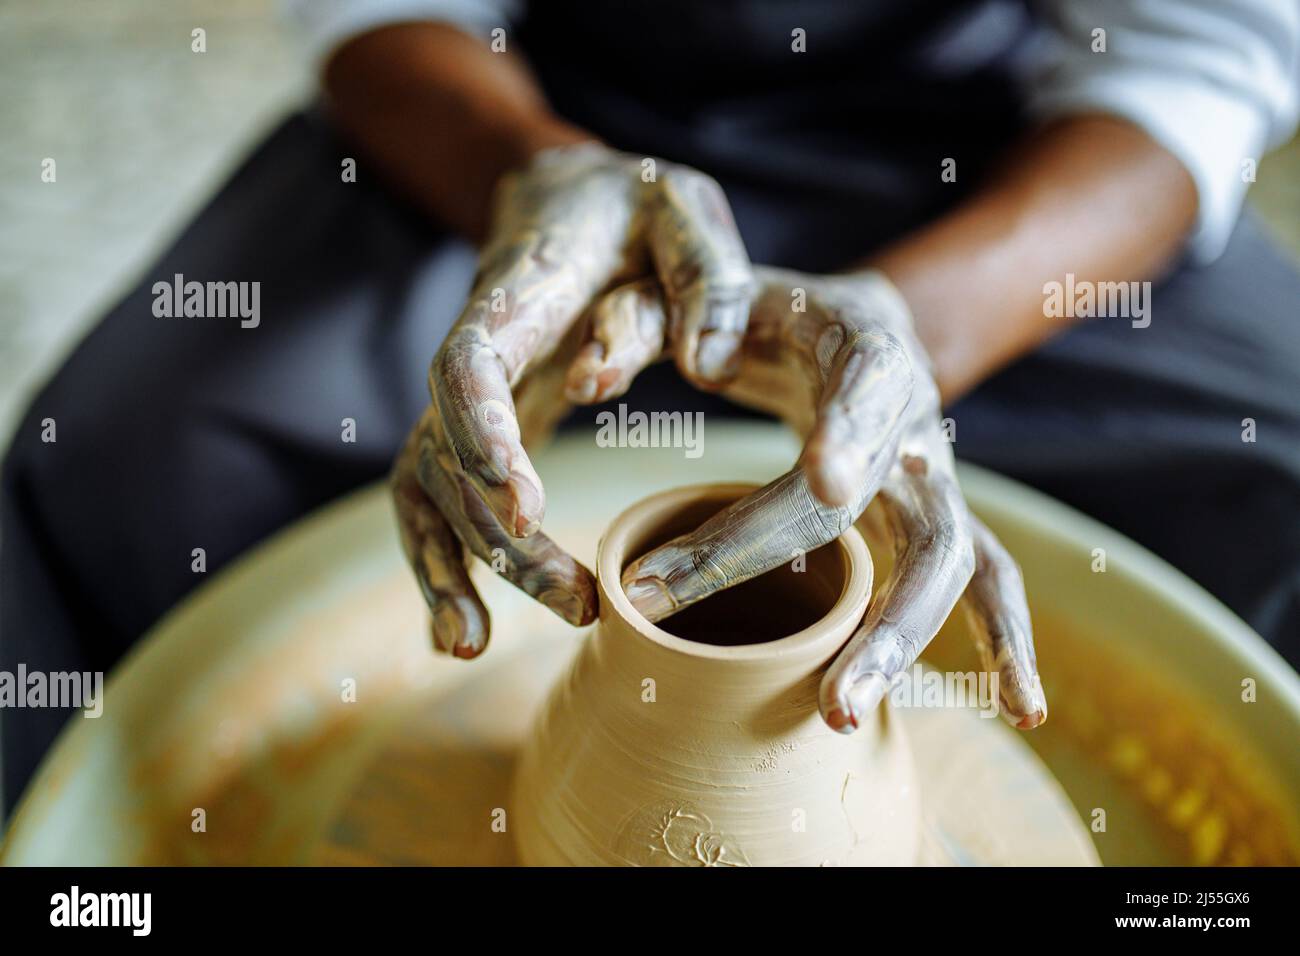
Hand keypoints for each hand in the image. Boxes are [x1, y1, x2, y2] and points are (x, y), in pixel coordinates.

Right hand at [392, 143, 753, 656]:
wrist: (567, 192)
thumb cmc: (633, 203)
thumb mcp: (684, 208)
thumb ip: (704, 273)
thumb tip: (708, 368)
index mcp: (517, 292)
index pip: (470, 364)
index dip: (484, 434)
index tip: (527, 508)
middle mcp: (475, 348)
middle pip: (445, 451)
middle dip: (497, 537)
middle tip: (582, 604)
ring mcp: (469, 393)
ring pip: (426, 485)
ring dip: (450, 564)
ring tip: (471, 646)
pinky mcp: (480, 425)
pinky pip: (437, 496)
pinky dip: (442, 559)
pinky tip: (461, 627)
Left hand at [595, 267, 1045, 731]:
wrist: (848, 321)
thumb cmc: (764, 312)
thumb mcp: (703, 288)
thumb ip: (653, 313)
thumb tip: (652, 372)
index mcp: (867, 347)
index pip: (866, 389)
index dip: (850, 433)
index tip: (823, 481)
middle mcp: (916, 421)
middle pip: (901, 508)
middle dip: (837, 578)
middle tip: (764, 648)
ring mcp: (933, 479)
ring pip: (951, 562)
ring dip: (899, 639)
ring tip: (839, 712)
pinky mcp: (934, 520)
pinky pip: (987, 580)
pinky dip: (1007, 642)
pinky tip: (1022, 708)